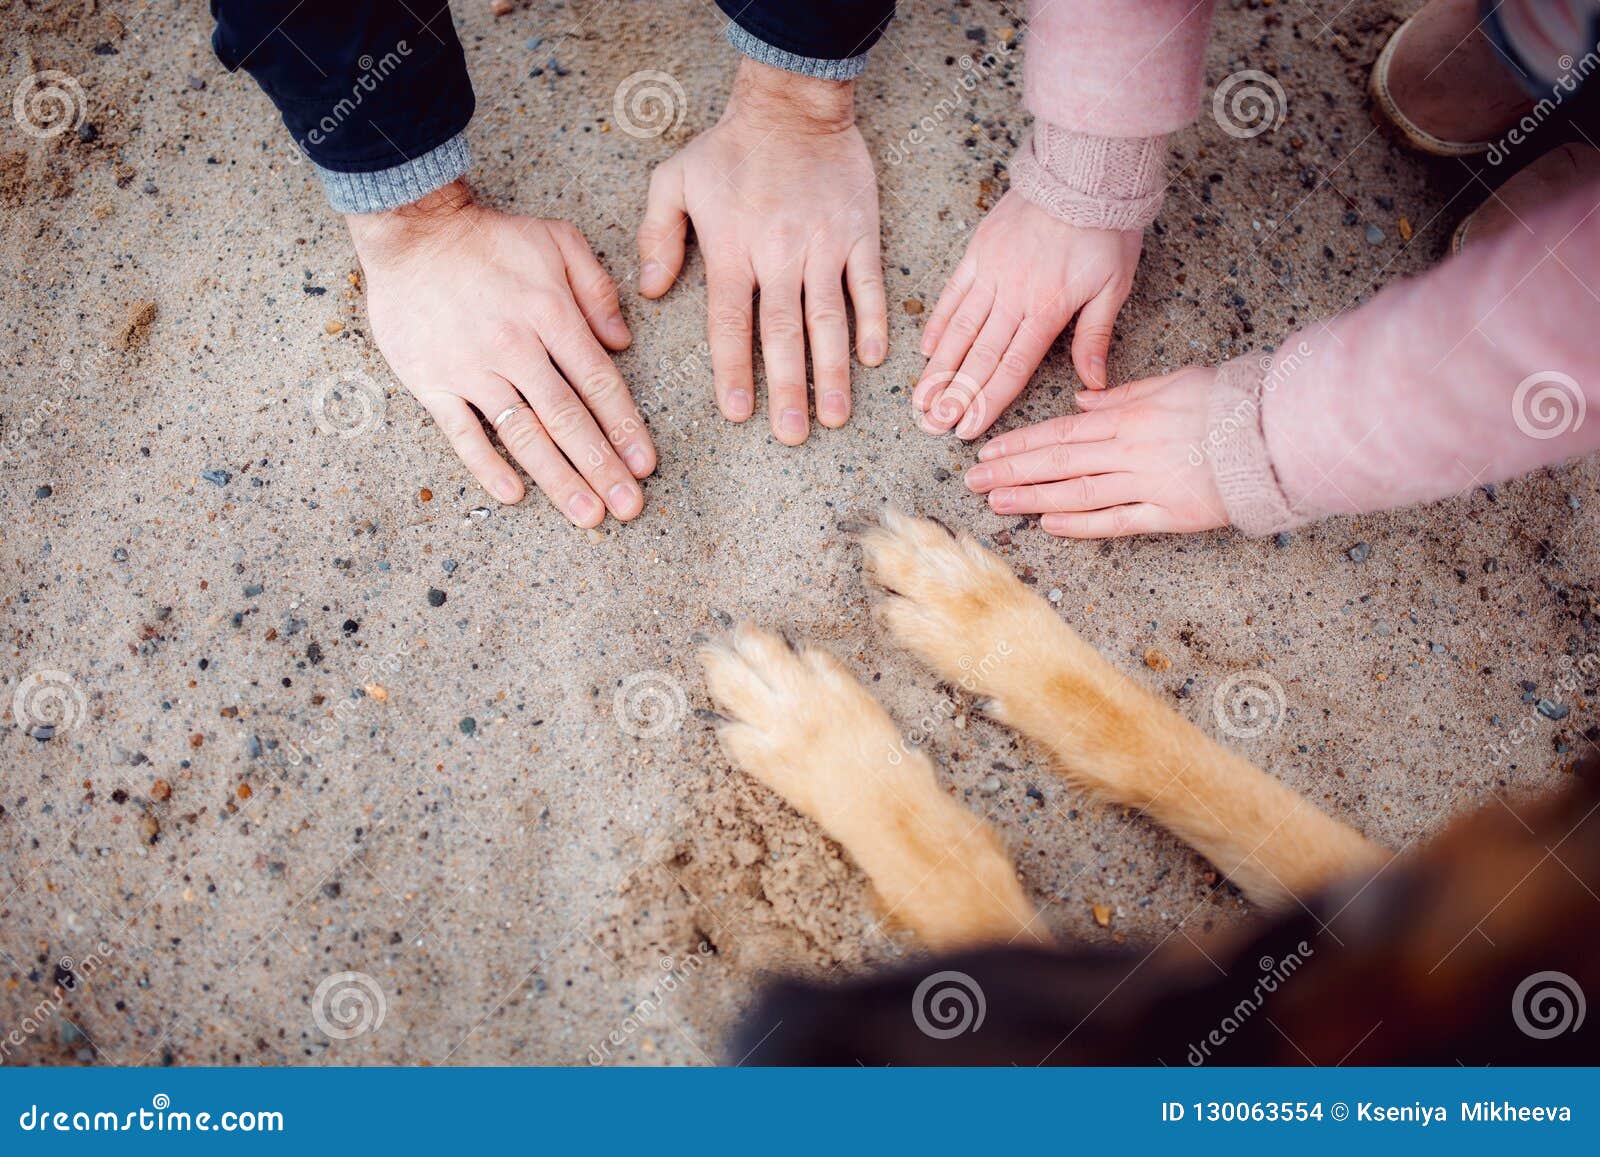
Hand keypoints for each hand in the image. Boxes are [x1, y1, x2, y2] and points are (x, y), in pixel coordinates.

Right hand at [348, 181, 653, 526]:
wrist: (412, 231)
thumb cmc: (490, 239)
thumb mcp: (557, 241)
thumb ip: (597, 290)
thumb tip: (623, 343)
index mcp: (550, 314)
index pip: (598, 382)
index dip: (624, 427)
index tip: (645, 465)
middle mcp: (514, 347)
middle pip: (567, 418)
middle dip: (602, 467)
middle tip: (628, 507)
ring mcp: (470, 368)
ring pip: (522, 433)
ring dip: (557, 478)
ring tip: (586, 514)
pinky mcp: (431, 381)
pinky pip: (462, 432)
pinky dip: (487, 466)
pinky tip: (514, 495)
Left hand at [637, 59, 887, 444]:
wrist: (793, 104)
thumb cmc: (730, 147)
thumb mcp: (674, 180)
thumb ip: (657, 236)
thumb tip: (651, 292)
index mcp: (732, 249)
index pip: (729, 324)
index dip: (734, 371)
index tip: (739, 414)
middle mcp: (778, 254)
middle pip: (782, 334)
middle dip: (787, 389)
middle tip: (793, 435)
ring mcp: (823, 245)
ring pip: (828, 319)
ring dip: (833, 372)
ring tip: (837, 416)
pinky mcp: (859, 232)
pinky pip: (867, 286)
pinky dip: (872, 323)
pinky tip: (873, 360)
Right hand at [914, 190, 1141, 439]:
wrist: (1083, 172)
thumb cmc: (1106, 229)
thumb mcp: (1114, 286)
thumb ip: (1095, 337)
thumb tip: (1093, 384)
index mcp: (1046, 310)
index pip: (1011, 367)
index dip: (987, 401)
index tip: (967, 428)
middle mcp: (1012, 296)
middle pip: (977, 355)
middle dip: (953, 394)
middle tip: (931, 424)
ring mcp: (991, 273)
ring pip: (958, 329)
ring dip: (938, 367)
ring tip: (920, 397)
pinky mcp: (979, 251)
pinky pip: (953, 293)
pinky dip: (938, 322)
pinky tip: (927, 349)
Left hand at [964, 367, 1227, 537]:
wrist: (1279, 433)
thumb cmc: (1230, 402)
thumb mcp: (1174, 381)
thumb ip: (1125, 394)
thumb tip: (1083, 397)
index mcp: (1129, 416)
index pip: (1061, 431)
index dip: (1020, 442)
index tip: (988, 451)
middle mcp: (1130, 449)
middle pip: (1057, 460)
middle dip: (1011, 470)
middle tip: (972, 481)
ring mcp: (1148, 483)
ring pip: (1077, 491)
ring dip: (1032, 498)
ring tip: (996, 502)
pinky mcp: (1171, 514)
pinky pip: (1117, 521)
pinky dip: (1081, 525)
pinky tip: (1048, 525)